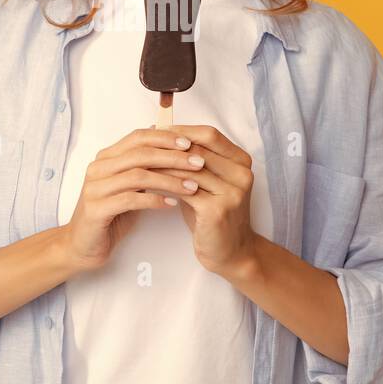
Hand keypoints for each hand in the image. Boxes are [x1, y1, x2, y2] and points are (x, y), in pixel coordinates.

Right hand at [62, 128, 206, 272]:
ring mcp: (95, 188)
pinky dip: (154, 200)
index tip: (190, 144)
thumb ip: (143, 165)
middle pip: (140, 154)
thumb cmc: (111, 214)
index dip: (165, 138)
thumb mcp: (129, 186)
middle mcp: (98, 168)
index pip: (137, 137)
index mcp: (106, 158)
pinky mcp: (96, 209)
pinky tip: (171, 204)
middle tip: (198, 163)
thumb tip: (164, 138)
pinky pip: (129, 200)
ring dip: (169, 180)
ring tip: (192, 187)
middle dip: (173, 157)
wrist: (83, 245)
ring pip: (137, 176)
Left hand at [152, 124, 256, 278]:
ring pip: (188, 170)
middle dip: (167, 147)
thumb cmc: (212, 215)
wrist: (230, 252)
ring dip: (162, 166)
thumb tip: (163, 133)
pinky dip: (164, 185)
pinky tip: (149, 185)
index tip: (158, 131)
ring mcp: (232, 192)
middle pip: (197, 150)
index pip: (209, 135)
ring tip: (140, 164)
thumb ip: (192, 161)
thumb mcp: (206, 182)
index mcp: (241, 161)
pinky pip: (184, 191)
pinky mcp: (218, 210)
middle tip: (143, 146)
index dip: (182, 130)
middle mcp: (241, 174)